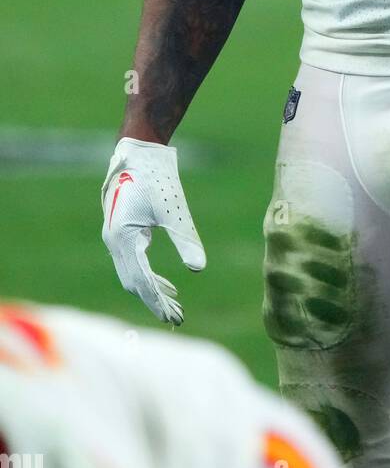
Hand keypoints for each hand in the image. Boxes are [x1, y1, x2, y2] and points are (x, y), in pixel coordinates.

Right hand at [101, 137, 205, 324]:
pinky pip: (132, 261)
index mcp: (123, 239)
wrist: (139, 150)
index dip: (158, 302)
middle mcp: (113, 241)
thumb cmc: (157, 177)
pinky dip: (149, 276)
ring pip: (132, 273)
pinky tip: (166, 284)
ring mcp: (114, 236)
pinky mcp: (120, 230)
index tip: (174, 318)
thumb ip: (185, 239)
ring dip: (152, 290)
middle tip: (178, 317)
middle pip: (134, 282)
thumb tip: (199, 268)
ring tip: (175, 305)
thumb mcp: (174, 210)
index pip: (141, 281)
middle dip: (155, 301)